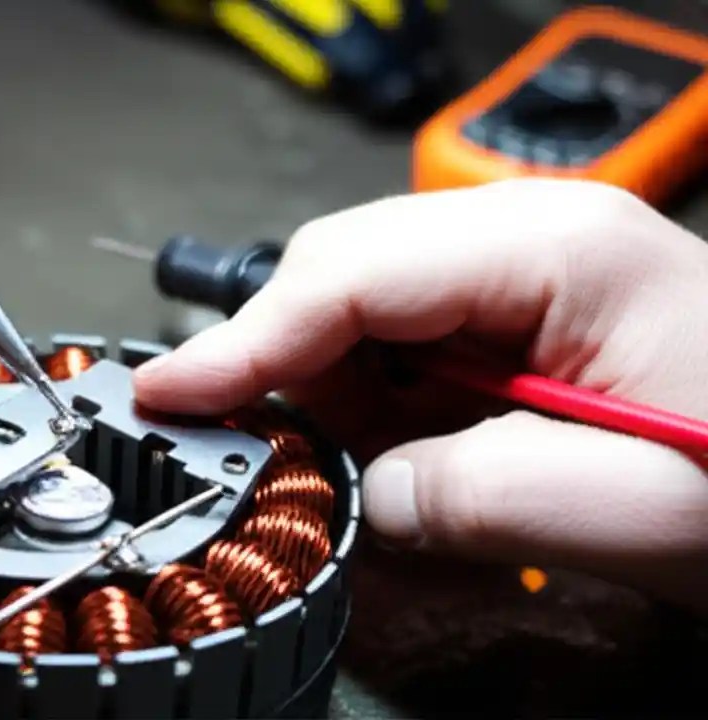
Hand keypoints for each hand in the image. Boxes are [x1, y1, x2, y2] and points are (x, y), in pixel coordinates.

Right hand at [133, 179, 707, 612]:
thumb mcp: (637, 509)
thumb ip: (475, 502)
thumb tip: (358, 500)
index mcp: (560, 250)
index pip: (352, 275)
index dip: (246, 342)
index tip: (171, 395)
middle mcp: (530, 243)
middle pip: (342, 282)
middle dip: (285, 372)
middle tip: (248, 456)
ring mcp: (523, 280)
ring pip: (364, 322)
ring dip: (334, 405)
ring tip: (348, 482)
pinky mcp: (520, 325)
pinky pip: (405, 356)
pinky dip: (378, 419)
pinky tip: (402, 471)